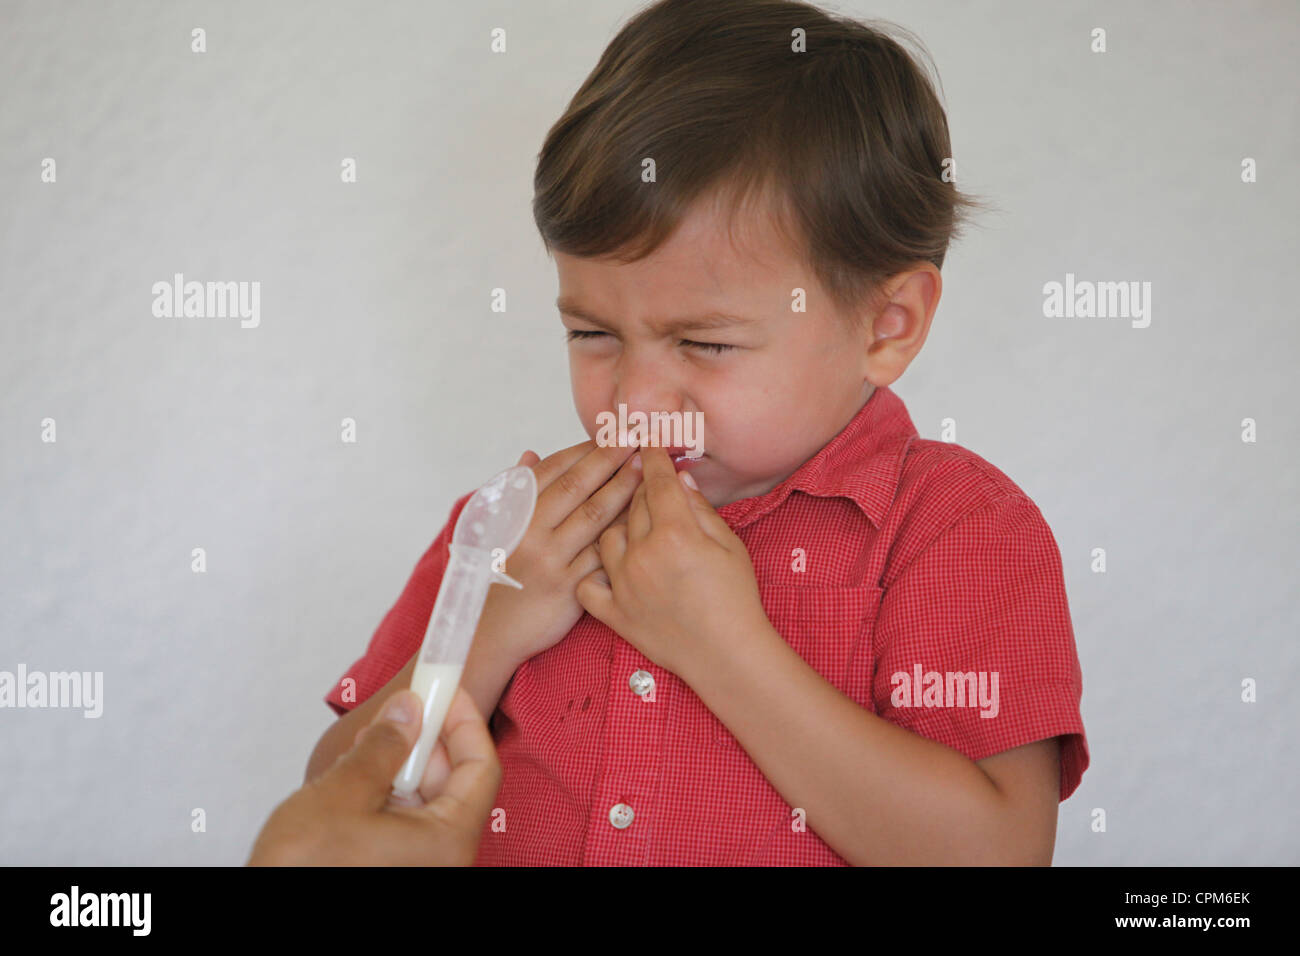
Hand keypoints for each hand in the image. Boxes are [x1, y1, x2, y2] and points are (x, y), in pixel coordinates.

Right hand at [247, 687, 498, 865]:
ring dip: (403, 767)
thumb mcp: (343, 793)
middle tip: (399, 710)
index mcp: (448, 841)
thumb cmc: (305, 870)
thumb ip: (382, 746)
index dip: (464, 721)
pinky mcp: (395, 869)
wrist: (267, 921)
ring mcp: (421, 866)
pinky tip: (359, 780)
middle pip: (455, 782)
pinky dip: (389, 795)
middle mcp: (444, 859)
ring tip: (368, 746)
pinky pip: (406, 823)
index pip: (481, 766)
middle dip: (427, 741)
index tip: (443, 689)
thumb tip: (408, 710)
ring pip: (427, 802)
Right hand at [473, 440, 642, 668]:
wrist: (490, 630)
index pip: (552, 469)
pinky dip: (623, 532)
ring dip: (623, 489)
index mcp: (512, 512)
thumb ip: (514, 490)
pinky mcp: (569, 586)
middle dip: (610, 458)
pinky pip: (603, 552)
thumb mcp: (493, 527)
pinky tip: (644, 518)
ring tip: (645, 469)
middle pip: (577, 486)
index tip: (610, 434)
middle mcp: (530, 531)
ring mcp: (551, 559)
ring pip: (594, 516)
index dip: (584, 449)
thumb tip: (530, 454)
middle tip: (635, 440)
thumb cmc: (495, 574)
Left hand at [574, 444, 765, 679]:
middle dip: (635, 486)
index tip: (647, 441)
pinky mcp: (615, 613)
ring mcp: (624, 584)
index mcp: (675, 533)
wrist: (728, 655)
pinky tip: (607, 566)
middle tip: (641, 478)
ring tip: (630, 525)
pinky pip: (589, 585)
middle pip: (630, 505)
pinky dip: (594, 573)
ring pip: (604, 537)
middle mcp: (642, 554)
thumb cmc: (736, 600)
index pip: (657, 481)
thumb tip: (679, 478)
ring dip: (614, 526)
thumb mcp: (728, 545)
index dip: (652, 457)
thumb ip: (700, 509)